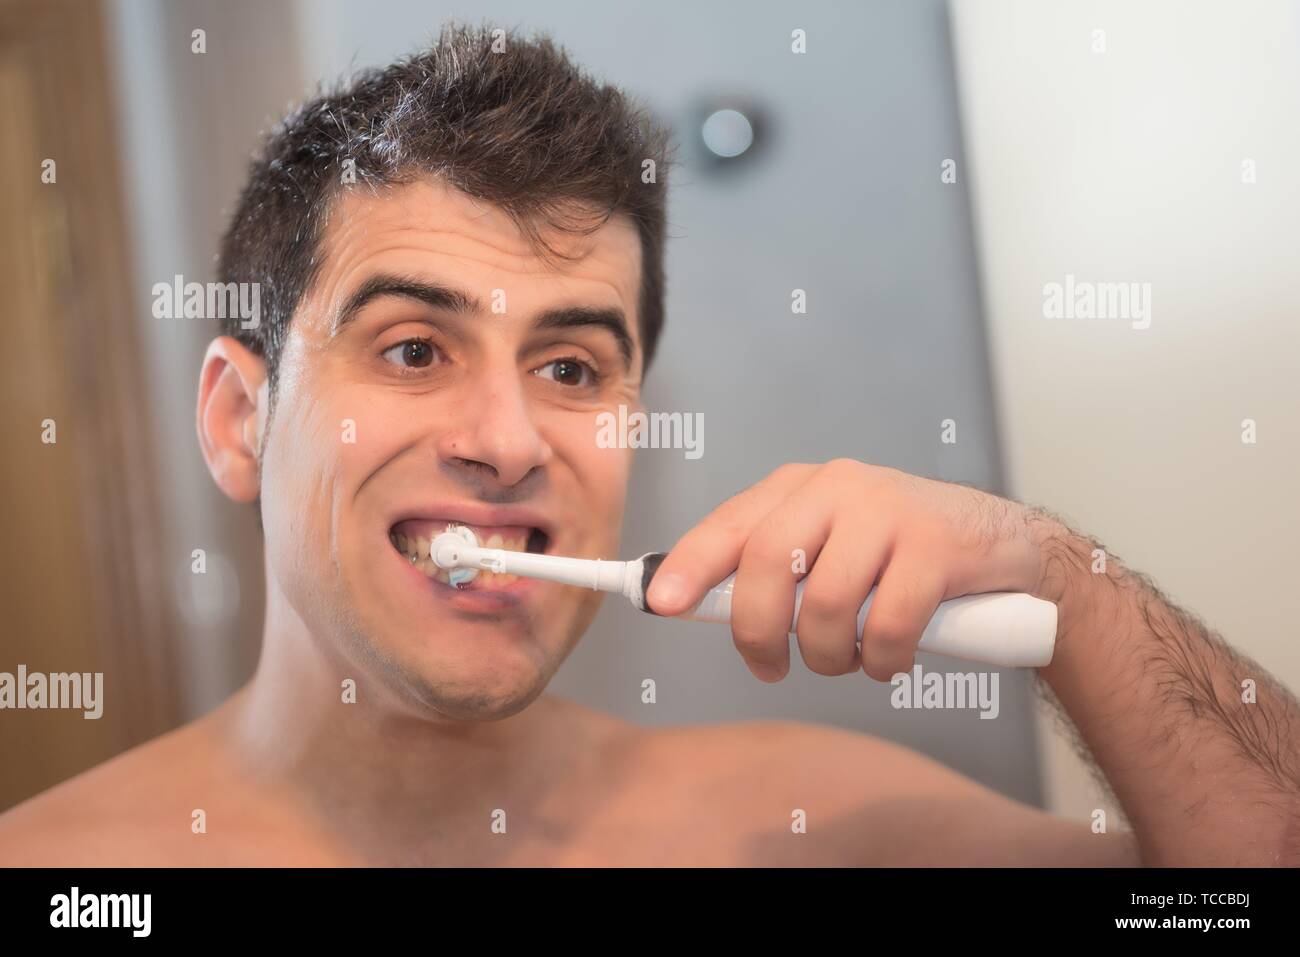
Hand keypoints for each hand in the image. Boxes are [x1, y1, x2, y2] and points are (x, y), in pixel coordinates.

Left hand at [644, 460, 1058, 681]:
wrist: (1006, 548)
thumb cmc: (900, 558)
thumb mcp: (830, 548)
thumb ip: (773, 571)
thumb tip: (696, 607)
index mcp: (801, 488)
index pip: (730, 525)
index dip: (689, 565)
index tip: (660, 603)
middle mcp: (839, 488)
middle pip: (767, 565)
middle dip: (758, 632)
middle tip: (771, 668)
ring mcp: (889, 512)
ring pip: (826, 605)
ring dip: (829, 656)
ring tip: (848, 660)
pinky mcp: (937, 546)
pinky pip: (887, 627)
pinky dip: (882, 661)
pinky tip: (891, 659)